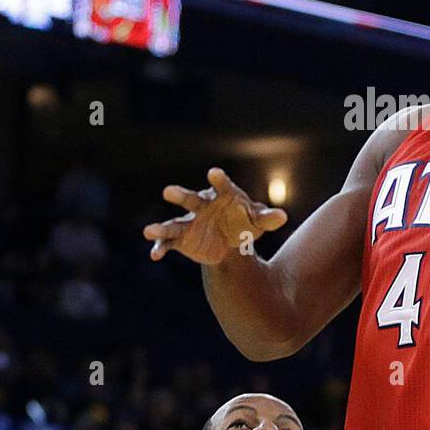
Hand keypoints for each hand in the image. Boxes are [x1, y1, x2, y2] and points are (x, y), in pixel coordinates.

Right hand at [142, 167, 286, 264]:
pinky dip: (160, 247)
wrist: (230, 241)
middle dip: (180, 195)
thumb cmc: (244, 222)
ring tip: (147, 231)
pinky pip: (169, 243)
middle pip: (190, 199)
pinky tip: (154, 255)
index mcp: (221, 196)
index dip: (218, 180)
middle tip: (168, 191)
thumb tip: (282, 217)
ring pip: (173, 223)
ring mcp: (189, 223)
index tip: (214, 174)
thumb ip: (267, 218)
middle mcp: (201, 206)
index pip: (221, 186)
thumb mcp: (257, 221)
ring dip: (161, 227)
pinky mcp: (182, 239)